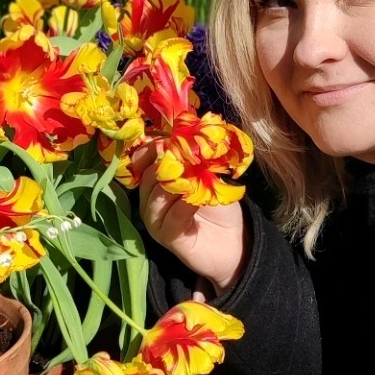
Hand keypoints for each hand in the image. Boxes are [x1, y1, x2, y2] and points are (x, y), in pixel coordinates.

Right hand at [134, 142, 249, 294]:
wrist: (234, 240)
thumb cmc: (218, 206)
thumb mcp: (208, 175)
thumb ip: (196, 158)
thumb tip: (191, 134)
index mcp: (155, 182)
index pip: (141, 160)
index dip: (153, 148)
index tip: (171, 139)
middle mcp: (149, 200)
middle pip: (149, 175)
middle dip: (170, 163)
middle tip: (192, 159)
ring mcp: (155, 219)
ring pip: (157, 194)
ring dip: (179, 183)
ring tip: (197, 179)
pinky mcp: (166, 236)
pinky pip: (171, 215)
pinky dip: (185, 204)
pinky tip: (198, 199)